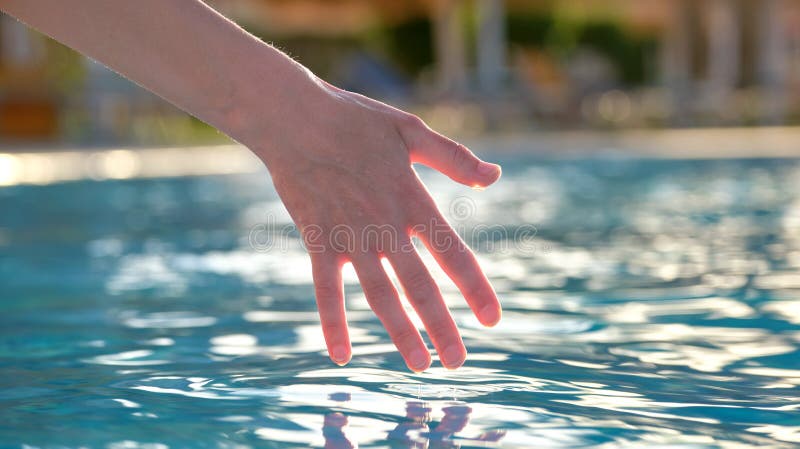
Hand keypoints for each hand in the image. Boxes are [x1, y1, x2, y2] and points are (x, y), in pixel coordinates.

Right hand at [249, 80, 501, 371]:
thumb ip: (454, 158)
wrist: (294, 118)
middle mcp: (385, 226)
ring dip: (401, 333)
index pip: (453, 254)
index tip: (492, 319)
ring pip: (380, 295)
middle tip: (458, 362)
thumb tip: (495, 177)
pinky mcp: (318, 241)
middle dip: (442, 327)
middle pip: (420, 287)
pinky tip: (342, 355)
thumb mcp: (410, 130)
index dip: (475, 289)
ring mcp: (350, 237)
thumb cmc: (355, 121)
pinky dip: (333, 322)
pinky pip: (326, 290)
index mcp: (413, 200)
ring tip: (420, 365)